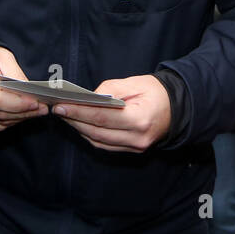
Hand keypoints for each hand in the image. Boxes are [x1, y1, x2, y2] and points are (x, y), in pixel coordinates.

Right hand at [0, 46, 46, 130]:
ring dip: (18, 119)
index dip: (18, 104)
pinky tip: (20, 115)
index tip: (36, 102)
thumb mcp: (3, 56)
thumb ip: (17, 75)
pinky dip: (8, 122)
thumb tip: (32, 94)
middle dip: (24, 112)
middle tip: (43, 109)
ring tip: (35, 112)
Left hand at [54, 74, 171, 152]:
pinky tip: (80, 123)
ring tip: (66, 115)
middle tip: (58, 109)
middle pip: (98, 132)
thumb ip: (110, 90)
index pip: (103, 117)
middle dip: (75, 120)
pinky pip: (105, 145)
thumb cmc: (156, 92)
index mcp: (140, 119)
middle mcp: (137, 138)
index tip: (61, 106)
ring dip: (80, 128)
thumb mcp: (135, 83)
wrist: (176, 108)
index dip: (79, 112)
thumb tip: (89, 98)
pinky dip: (90, 135)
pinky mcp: (132, 150)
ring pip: (99, 141)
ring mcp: (135, 147)